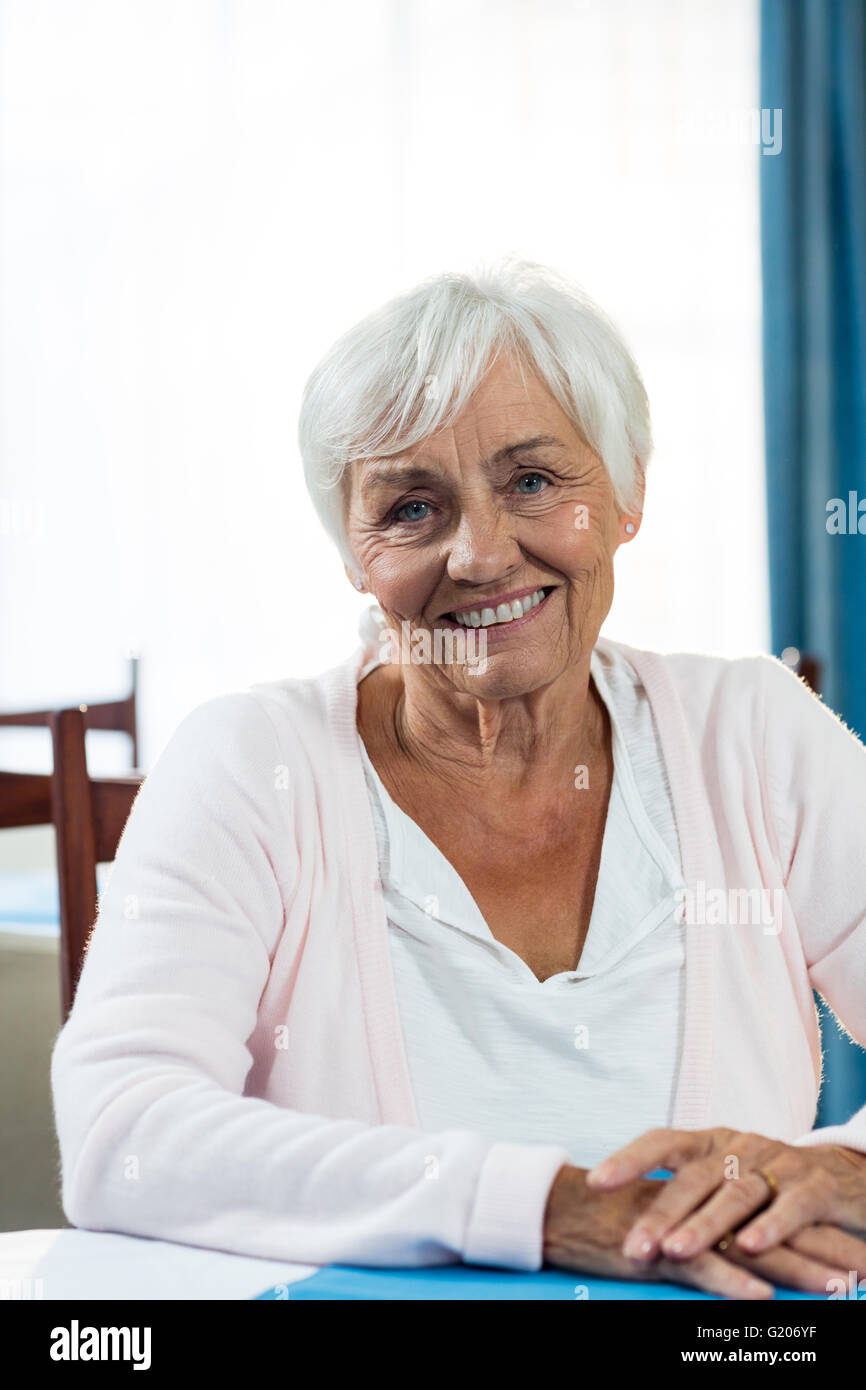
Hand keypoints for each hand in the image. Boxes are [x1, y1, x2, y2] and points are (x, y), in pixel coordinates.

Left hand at [585, 1127, 865, 1278]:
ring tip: (676, 1252)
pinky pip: (790, 1206)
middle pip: (694, 1176)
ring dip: (704, 1224)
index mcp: (711, 1142)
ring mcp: (778, 1163)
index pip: (662, 1141)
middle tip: (634, 1248)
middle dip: (661, 1213)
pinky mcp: (816, 1187)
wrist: (846, 1178)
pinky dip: (770, 1227)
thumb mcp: (726, 1182)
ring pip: (735, 1193)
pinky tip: (749, 1247)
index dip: (629, 1159)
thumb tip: (627, 1221)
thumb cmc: (770, 1186)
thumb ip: (687, 1196)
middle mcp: (739, 1146)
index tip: (594, 1182)